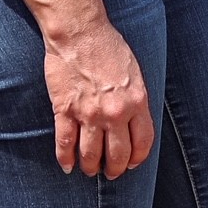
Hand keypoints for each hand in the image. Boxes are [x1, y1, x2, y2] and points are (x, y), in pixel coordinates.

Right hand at [44, 19, 153, 177]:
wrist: (80, 34)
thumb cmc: (110, 48)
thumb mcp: (135, 73)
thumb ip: (136, 100)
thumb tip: (135, 123)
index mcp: (137, 102)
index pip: (142, 142)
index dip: (138, 158)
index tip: (133, 164)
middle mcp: (114, 112)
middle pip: (117, 154)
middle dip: (115, 168)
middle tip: (112, 172)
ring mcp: (88, 114)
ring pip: (90, 154)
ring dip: (91, 167)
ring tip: (91, 170)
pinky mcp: (65, 111)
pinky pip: (64, 143)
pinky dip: (65, 159)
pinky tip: (68, 166)